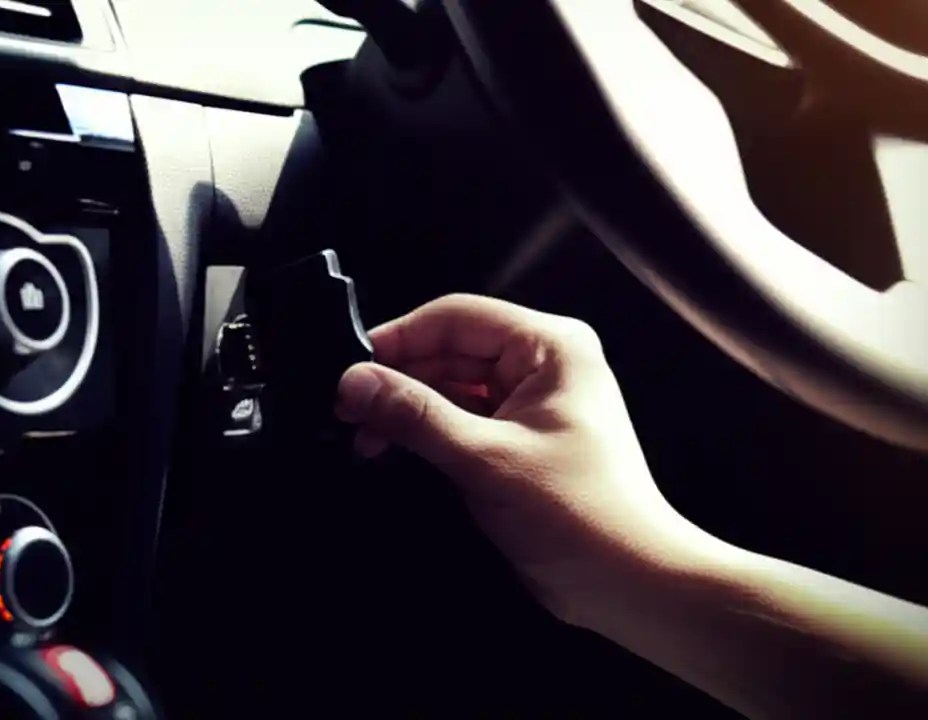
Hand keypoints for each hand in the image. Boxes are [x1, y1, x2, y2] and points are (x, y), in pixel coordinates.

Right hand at [336, 294, 713, 626]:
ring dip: (406, 409)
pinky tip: (391, 447)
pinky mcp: (517, 439)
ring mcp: (530, 403)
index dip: (397, 339)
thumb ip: (415, 416)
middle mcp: (543, 365)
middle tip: (349, 407)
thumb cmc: (585, 516)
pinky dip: (425, 432)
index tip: (352, 366)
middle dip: (396, 379)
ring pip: (449, 386)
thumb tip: (357, 382)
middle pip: (448, 351)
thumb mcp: (485, 458)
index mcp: (551, 347)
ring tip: (365, 434)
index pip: (455, 317)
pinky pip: (460, 419)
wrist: (627, 582)